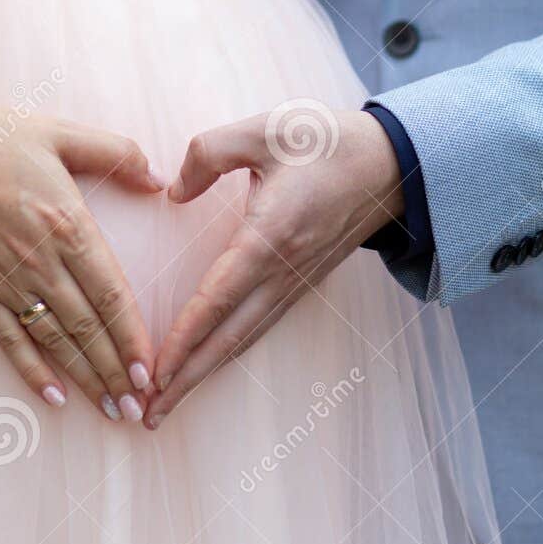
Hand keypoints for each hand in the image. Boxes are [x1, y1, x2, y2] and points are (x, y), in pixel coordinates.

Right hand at [0, 100, 163, 422]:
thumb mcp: (62, 132)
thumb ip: (117, 153)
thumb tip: (160, 180)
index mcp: (68, 225)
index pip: (112, 293)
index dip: (134, 336)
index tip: (152, 369)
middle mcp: (41, 261)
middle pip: (88, 328)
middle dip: (117, 372)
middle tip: (140, 407)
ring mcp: (7, 280)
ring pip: (55, 341)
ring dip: (86, 380)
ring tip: (111, 410)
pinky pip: (9, 339)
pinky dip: (31, 370)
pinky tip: (53, 397)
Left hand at [143, 107, 403, 428]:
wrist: (393, 165)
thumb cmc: (327, 142)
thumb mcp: (264, 129)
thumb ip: (209, 154)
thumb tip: (172, 192)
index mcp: (271, 235)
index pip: (219, 297)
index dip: (185, 336)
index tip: (156, 369)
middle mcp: (283, 271)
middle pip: (228, 337)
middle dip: (187, 379)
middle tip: (148, 414)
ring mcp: (294, 283)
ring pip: (243, 339)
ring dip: (204, 373)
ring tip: (167, 405)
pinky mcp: (299, 284)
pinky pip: (258, 327)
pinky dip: (227, 353)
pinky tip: (205, 366)